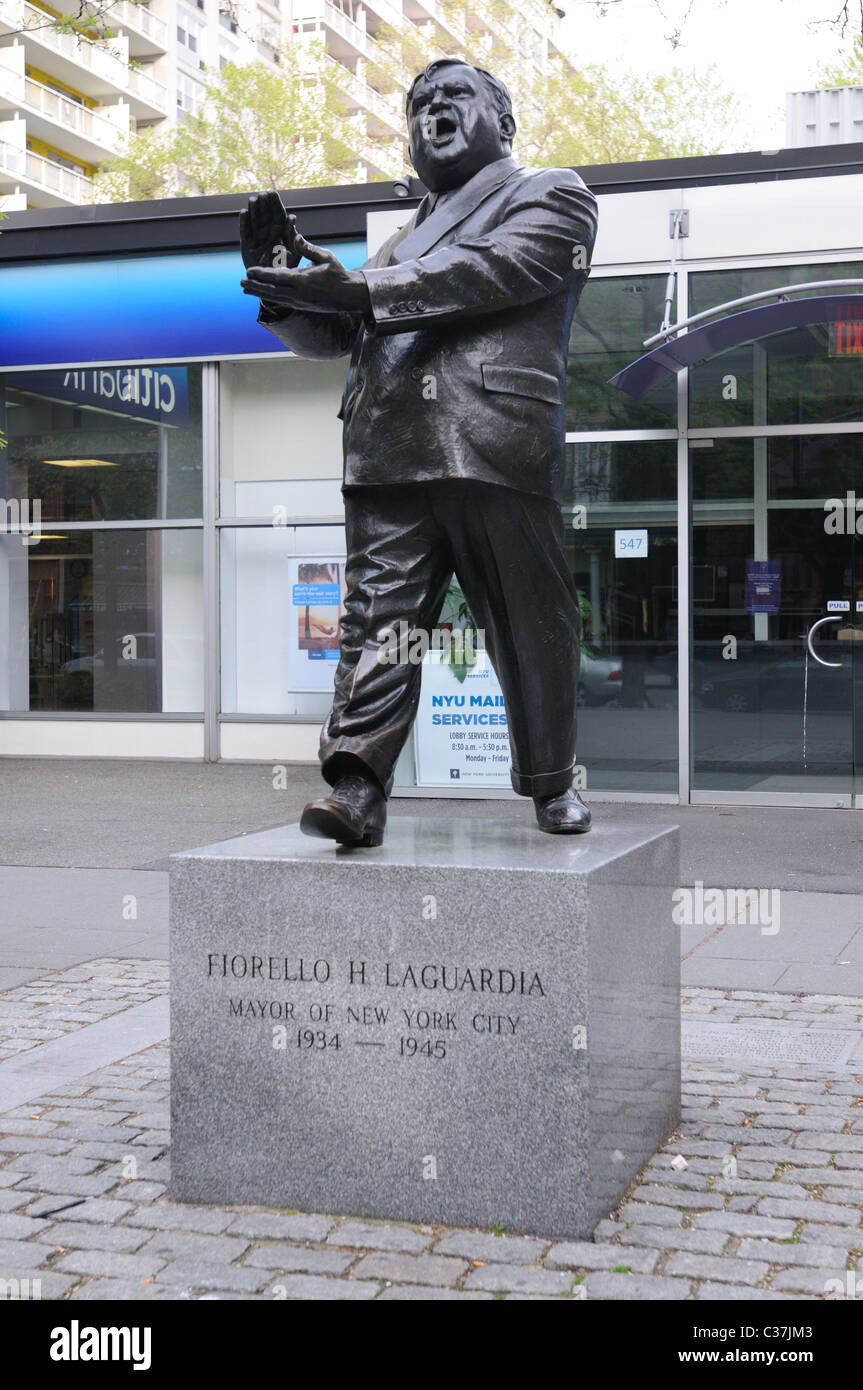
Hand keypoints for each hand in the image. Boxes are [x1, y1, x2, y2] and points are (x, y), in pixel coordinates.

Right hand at [239, 191, 302, 271]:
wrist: (274, 284)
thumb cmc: (287, 269)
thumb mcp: (294, 252)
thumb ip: (293, 235)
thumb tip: (292, 217)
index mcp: (281, 232)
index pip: (278, 215)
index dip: (275, 204)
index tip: (272, 193)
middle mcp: (268, 233)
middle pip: (266, 215)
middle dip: (264, 204)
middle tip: (262, 194)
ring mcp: (257, 238)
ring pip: (255, 221)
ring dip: (253, 210)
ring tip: (253, 200)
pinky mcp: (247, 245)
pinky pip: (245, 232)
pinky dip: (244, 223)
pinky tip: (243, 212)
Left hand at [242, 239, 370, 313]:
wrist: (349, 296)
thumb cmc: (338, 273)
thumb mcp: (325, 257)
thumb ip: (308, 248)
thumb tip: (295, 236)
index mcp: (305, 281)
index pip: (278, 278)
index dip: (262, 275)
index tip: (249, 271)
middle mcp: (300, 294)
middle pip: (272, 291)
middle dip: (255, 287)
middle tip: (240, 283)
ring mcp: (300, 303)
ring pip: (275, 298)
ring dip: (259, 293)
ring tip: (245, 289)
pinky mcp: (301, 306)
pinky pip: (281, 301)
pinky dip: (269, 297)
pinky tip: (260, 293)